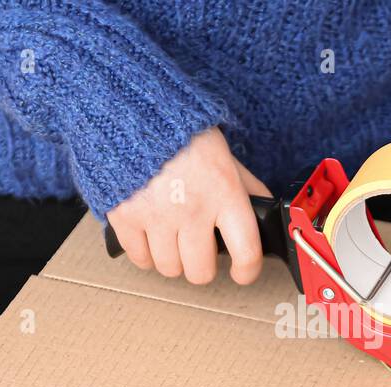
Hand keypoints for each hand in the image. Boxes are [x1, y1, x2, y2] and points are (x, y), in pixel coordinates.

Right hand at [106, 127, 271, 284]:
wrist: (132, 111)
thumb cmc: (181, 133)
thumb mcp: (224, 155)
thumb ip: (244, 187)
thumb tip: (264, 211)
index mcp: (224, 193)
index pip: (246, 252)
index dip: (247, 271)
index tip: (242, 273)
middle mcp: (192, 209)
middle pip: (201, 271)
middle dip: (202, 265)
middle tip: (199, 250)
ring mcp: (156, 216)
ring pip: (170, 269)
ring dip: (173, 259)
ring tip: (172, 239)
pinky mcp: (125, 217)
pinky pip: (140, 258)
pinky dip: (145, 253)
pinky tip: (151, 235)